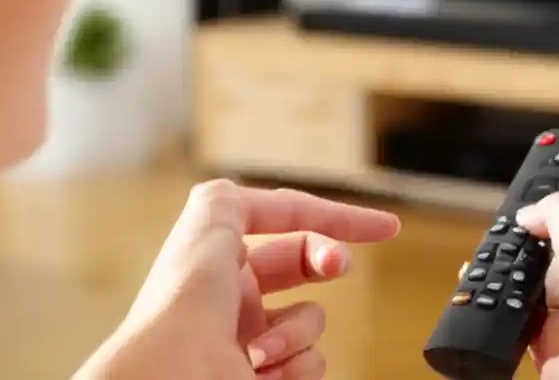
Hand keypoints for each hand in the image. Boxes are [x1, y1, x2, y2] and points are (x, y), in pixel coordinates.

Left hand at [76, 179, 400, 379]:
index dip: (337, 218)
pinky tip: (261, 374)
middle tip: (338, 267)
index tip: (387, 228)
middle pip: (307, 262)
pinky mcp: (267, 373)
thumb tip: (260, 200)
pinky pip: (311, 361)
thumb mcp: (207, 220)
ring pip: (313, 319)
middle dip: (328, 262)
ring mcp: (252, 336)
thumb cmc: (180, 306)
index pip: (288, 221)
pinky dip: (294, 365)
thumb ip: (234, 196)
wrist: (171, 377)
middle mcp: (235, 293)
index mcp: (219, 253)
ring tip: (258, 351)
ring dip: (296, 332)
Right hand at [515, 189, 558, 379]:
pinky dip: (506, 302)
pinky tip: (495, 293)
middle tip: (520, 217)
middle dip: (541, 226)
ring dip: (519, 264)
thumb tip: (534, 212)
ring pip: (544, 274)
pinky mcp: (556, 337)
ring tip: (500, 252)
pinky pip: (526, 311)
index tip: (554, 170)